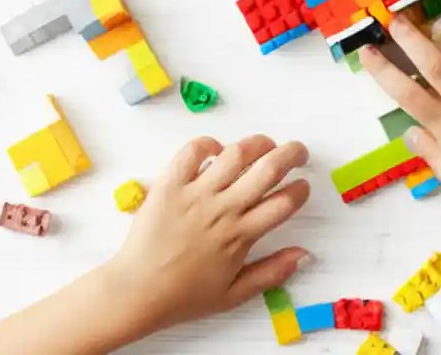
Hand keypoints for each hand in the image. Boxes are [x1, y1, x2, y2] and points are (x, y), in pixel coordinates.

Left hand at [100, 135, 310, 334]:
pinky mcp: (170, 184)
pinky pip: (193, 151)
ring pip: (237, 153)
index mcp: (241, 236)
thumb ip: (272, 273)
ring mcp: (196, 193)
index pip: (285, 202)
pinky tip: (216, 151)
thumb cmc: (183, 296)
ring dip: (258, 143)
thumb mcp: (234, 294)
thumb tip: (304, 254)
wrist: (136, 291)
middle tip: (298, 152)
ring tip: (264, 145)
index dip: (301, 190)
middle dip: (292, 153)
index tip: (302, 187)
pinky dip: (209, 144)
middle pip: (269, 168)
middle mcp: (223, 209)